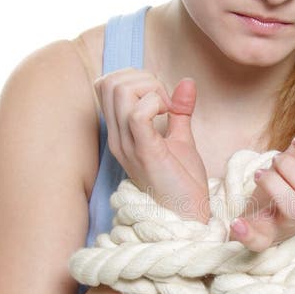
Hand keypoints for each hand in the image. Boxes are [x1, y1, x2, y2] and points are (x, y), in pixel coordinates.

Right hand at [93, 70, 210, 222]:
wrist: (187, 215)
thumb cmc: (181, 182)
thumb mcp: (180, 139)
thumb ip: (179, 110)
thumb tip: (186, 82)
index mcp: (121, 133)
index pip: (106, 84)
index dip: (135, 79)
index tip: (161, 98)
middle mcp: (118, 137)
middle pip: (111, 82)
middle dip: (143, 79)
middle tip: (166, 102)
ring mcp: (128, 144)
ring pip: (121, 90)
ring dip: (150, 89)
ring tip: (167, 109)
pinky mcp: (145, 152)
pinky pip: (138, 113)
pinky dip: (155, 103)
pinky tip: (167, 115)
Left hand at [228, 76, 294, 251]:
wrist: (264, 212)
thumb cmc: (290, 178)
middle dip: (288, 166)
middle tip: (273, 161)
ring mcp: (290, 224)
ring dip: (272, 185)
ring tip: (259, 175)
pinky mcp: (265, 239)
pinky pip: (261, 242)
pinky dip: (248, 232)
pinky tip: (235, 222)